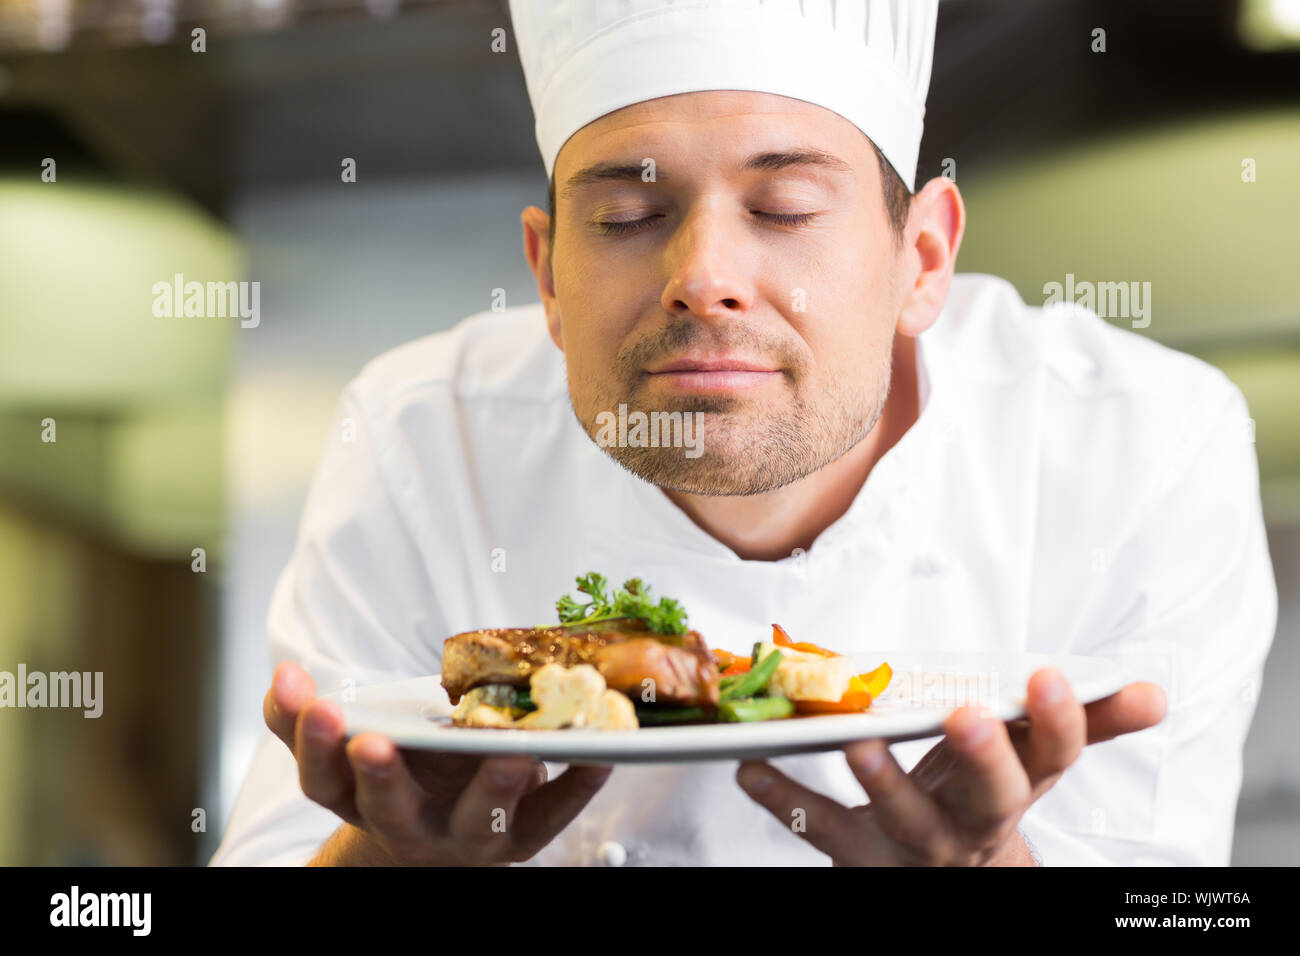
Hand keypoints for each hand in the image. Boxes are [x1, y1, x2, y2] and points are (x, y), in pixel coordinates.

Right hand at [264, 661, 612, 865]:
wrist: (437, 841)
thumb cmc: (398, 773)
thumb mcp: (345, 745)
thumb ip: (306, 713)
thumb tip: (284, 674)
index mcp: (355, 797)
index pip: (322, 775)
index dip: (314, 742)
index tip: (317, 704)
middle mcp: (405, 825)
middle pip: (387, 809)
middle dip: (381, 776)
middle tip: (374, 742)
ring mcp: (465, 838)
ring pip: (474, 822)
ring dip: (493, 787)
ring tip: (513, 751)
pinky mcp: (521, 838)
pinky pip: (552, 816)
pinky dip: (577, 786)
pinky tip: (600, 756)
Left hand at [736, 668, 1165, 864]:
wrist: (954, 884)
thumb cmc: (985, 806)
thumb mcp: (1032, 766)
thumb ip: (1084, 724)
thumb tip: (1156, 692)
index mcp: (1015, 791)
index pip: (1053, 758)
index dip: (1057, 721)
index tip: (1048, 676)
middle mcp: (970, 825)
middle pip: (991, 798)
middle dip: (984, 758)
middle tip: (968, 715)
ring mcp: (911, 846)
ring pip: (904, 822)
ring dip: (883, 779)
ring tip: (858, 736)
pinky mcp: (858, 858)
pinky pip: (817, 829)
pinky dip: (781, 797)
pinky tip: (748, 766)